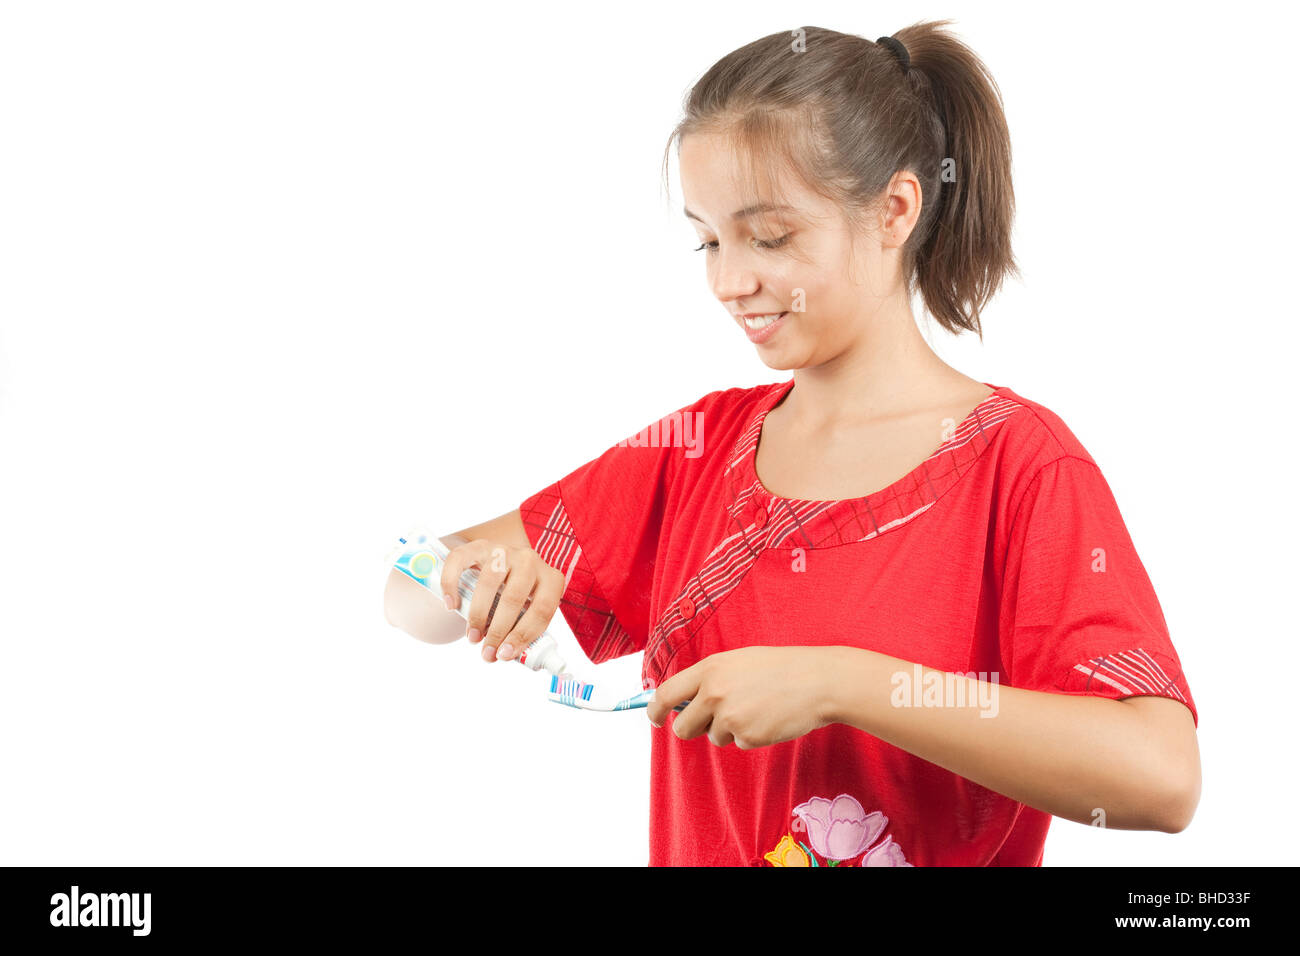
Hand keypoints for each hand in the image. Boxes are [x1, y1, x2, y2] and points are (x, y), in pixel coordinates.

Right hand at [438, 538, 565, 663]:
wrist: (504, 563)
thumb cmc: (519, 596)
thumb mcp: (529, 609)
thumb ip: (522, 628)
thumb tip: (507, 655)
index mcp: (551, 579)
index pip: (542, 610)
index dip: (523, 635)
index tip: (505, 655)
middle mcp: (530, 560)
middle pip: (514, 598)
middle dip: (498, 630)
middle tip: (487, 652)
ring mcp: (505, 551)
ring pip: (489, 582)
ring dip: (478, 614)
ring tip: (472, 637)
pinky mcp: (480, 546)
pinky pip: (460, 562)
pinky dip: (451, 585)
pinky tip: (451, 605)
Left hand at [645, 646, 837, 748]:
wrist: (817, 681)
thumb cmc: (781, 668)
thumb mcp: (739, 662)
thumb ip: (711, 679)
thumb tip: (685, 701)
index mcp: (710, 669)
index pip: (666, 693)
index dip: (655, 709)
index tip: (655, 717)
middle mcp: (714, 692)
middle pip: (683, 727)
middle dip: (691, 729)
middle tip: (710, 723)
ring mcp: (730, 716)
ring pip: (713, 737)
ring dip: (729, 730)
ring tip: (755, 710)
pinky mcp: (747, 736)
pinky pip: (739, 744)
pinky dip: (751, 736)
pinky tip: (768, 718)